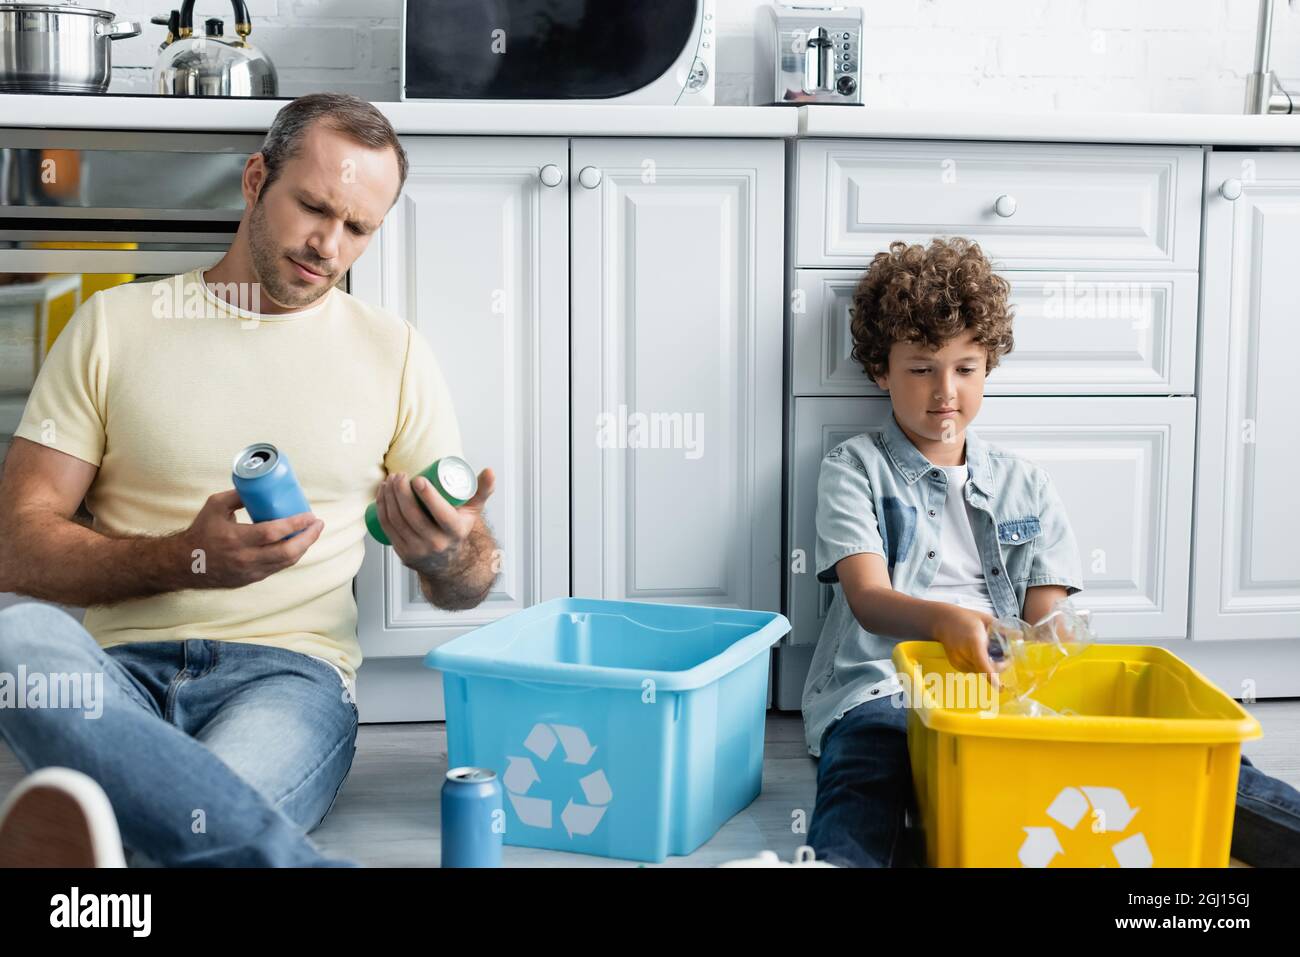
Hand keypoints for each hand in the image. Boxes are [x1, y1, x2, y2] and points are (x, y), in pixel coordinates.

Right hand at [181, 490, 322, 588]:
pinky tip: (297, 544)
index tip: (310, 515)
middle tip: (317, 524)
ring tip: (311, 533)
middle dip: (308, 538)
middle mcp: (244, 558)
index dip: (295, 525)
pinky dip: (290, 556)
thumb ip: (239, 494)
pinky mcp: (251, 579)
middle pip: (287, 552)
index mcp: (235, 538)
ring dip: (303, 547)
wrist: (184, 564)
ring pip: (285, 562)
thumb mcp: (215, 506)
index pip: (273, 533)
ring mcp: (249, 572)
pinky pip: (277, 568)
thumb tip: (262, 485)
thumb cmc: (201, 531)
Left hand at [374, 467, 495, 573]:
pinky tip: (381, 496)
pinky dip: (382, 510)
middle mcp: (436, 544)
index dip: (427, 495)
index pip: (440, 513)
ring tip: (389, 481)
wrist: (448, 562)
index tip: (417, 477)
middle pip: (413, 515)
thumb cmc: (458, 527)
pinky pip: (388, 529)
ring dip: (389, 498)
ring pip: (398, 521)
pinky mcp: (403, 553)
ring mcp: (418, 550)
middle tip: (399, 475)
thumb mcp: (474, 510)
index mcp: (455, 531)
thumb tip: (490, 470)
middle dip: (401, 492)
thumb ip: (483, 489)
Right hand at [929, 603, 1002, 687]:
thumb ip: (1003, 629)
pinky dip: (981, 666)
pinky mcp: (956, 665)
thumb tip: (1020, 636)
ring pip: (980, 672)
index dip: (991, 677)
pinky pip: (973, 670)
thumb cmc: (966, 618)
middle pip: (986, 670)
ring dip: (990, 667)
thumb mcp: (986, 619)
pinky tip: (981, 654)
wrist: (942, 621)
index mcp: (973, 642)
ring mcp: (958, 661)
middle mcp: (964, 655)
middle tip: (1008, 658)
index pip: (983, 664)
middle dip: (999, 667)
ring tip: (993, 653)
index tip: (1000, 687)